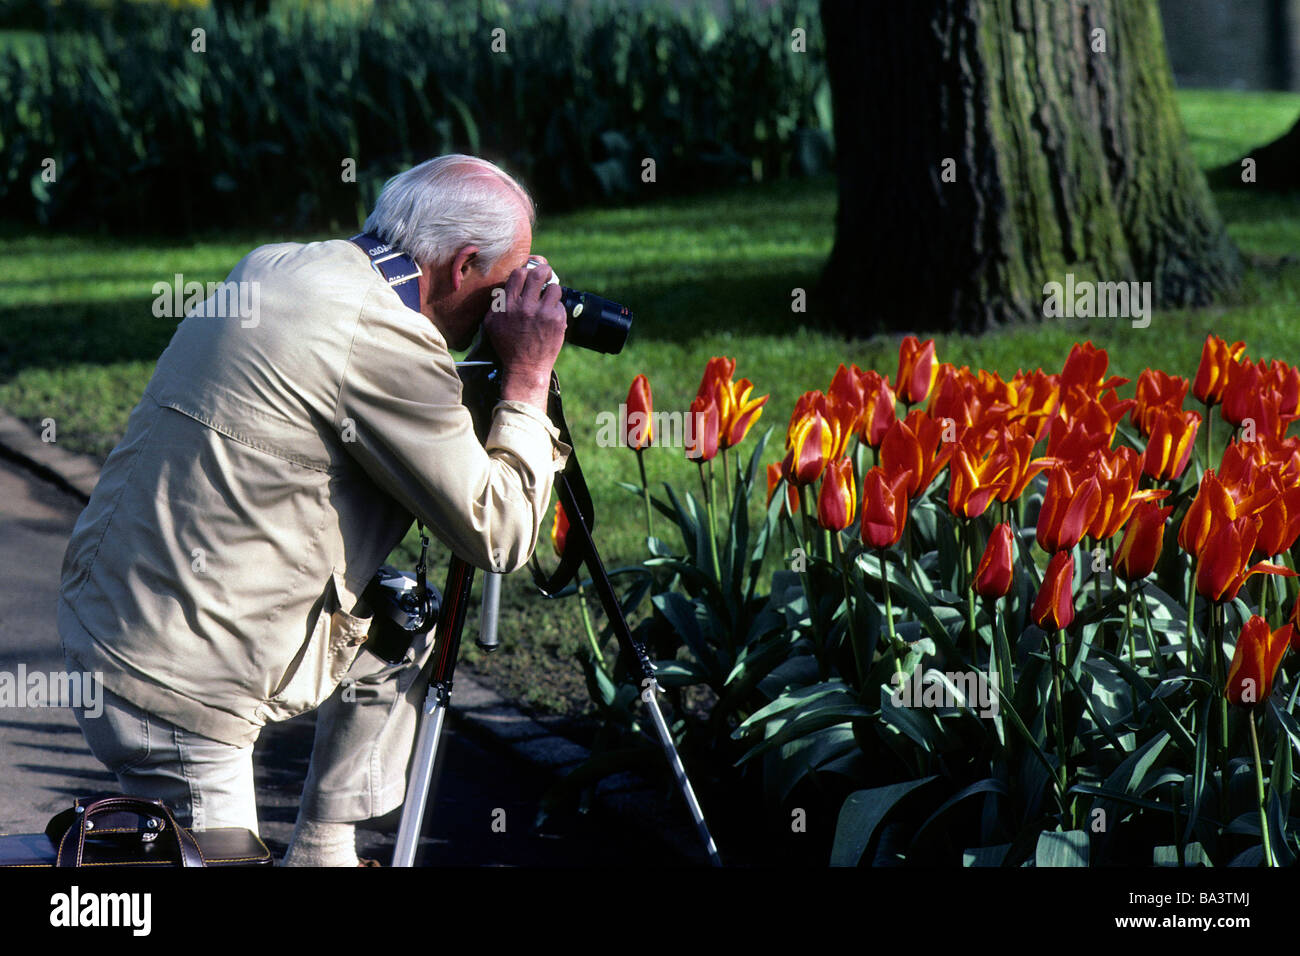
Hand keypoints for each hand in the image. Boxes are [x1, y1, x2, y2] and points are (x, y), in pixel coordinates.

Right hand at [483, 258, 565, 409]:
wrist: (525, 368)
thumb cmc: (507, 346)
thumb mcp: (491, 324)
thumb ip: (496, 303)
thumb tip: (504, 286)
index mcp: (508, 305)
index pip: (519, 274)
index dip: (526, 270)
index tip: (530, 273)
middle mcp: (526, 307)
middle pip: (538, 274)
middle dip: (544, 270)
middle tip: (547, 273)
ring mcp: (543, 313)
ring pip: (554, 288)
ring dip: (552, 291)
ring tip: (549, 298)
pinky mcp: (557, 321)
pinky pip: (560, 305)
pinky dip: (557, 308)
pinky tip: (551, 317)